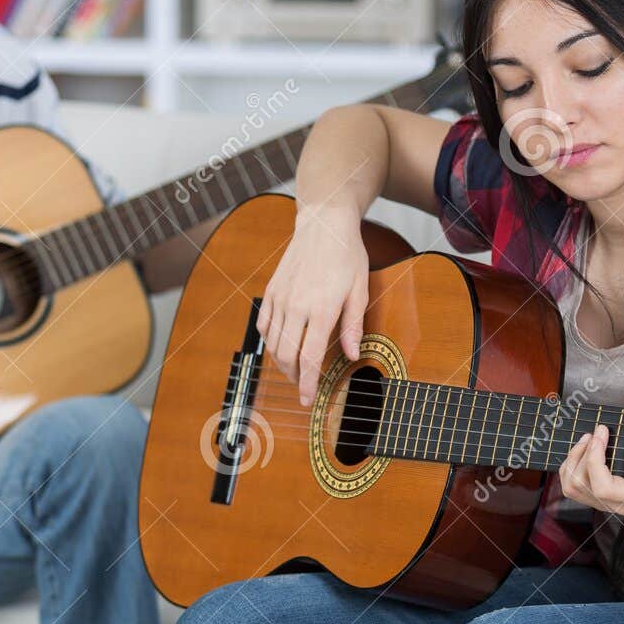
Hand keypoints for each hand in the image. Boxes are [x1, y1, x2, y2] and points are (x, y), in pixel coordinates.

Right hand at [255, 203, 369, 405]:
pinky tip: (280, 346)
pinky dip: (269, 341)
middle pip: (287, 355)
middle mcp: (297, 305)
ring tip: (294, 369)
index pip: (310, 356)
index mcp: (322, 308)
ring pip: (272, 343)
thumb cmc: (347, 256)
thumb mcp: (360, 289)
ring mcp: (280, 297)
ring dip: (281, 362)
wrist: (323, 224)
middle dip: (294, 377)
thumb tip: (352, 355)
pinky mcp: (271, 290)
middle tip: (303, 386)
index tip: (307, 399)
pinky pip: (263, 324)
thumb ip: (354, 324)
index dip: (308, 383)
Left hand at [559, 423, 623, 514]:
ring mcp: (604, 504)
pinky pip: (573, 486)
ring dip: (573, 459)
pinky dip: (571, 466)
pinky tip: (581, 450)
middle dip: (581, 454)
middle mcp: (616, 505)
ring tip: (585, 439)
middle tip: (593, 433)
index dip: (595, 458)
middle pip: (580, 486)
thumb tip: (609, 429)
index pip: (602, 487)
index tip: (601, 431)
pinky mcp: (597, 498)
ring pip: (571, 488)